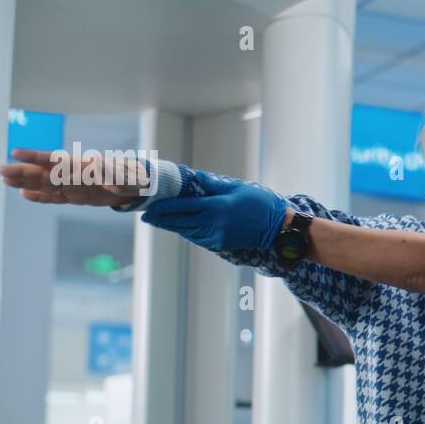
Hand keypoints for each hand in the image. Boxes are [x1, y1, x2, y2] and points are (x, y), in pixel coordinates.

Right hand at [0, 148, 145, 206]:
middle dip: (22, 172)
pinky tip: (24, 195)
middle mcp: (73, 174)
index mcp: (82, 166)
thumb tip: (107, 174)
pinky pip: (54, 197)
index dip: (36, 157)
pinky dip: (40, 197)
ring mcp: (72, 185)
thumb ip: (117, 178)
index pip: (55, 160)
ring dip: (24, 183)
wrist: (134, 185)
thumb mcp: (128, 178)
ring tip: (3, 179)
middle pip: (43, 173)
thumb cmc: (131, 178)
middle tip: (0, 169)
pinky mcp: (75, 196)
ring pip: (44, 184)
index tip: (17, 152)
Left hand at [141, 174, 288, 252]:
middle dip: (161, 219)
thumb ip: (214, 185)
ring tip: (159, 222)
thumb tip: (196, 179)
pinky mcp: (221, 244)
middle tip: (147, 217)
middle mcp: (212, 223)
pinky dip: (186, 233)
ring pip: (186, 231)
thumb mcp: (238, 188)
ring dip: (171, 227)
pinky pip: (197, 239)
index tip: (150, 207)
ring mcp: (216, 236)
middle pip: (179, 221)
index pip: (182, 207)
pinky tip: (180, 229)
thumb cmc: (261, 204)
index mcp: (215, 206)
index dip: (163, 208)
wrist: (277, 228)